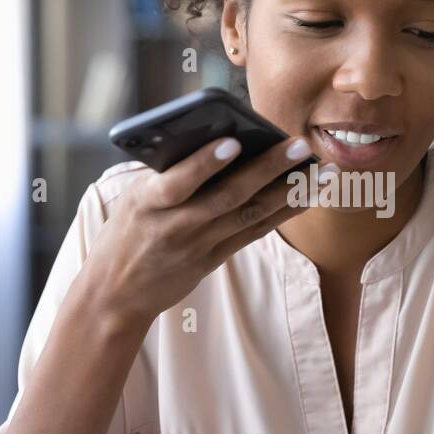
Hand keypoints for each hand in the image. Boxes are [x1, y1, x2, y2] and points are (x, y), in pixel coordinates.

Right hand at [77, 135, 328, 327]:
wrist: (114, 292)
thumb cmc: (126, 230)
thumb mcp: (134, 198)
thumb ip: (170, 174)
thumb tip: (223, 140)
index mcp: (147, 202)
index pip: (178, 181)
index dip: (206, 163)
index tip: (234, 141)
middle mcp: (175, 225)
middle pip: (228, 196)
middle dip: (267, 169)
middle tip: (300, 145)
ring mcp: (197, 246)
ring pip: (249, 216)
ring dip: (288, 191)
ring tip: (319, 170)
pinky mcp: (212, 260)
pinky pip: (253, 233)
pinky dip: (282, 213)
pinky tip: (307, 195)